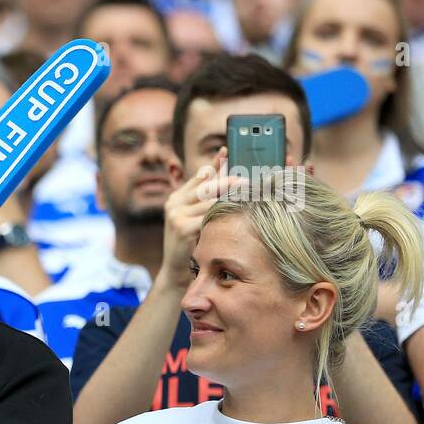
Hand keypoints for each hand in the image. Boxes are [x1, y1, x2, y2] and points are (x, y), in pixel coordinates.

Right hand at [158, 149, 246, 291]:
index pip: (199, 176)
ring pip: (210, 200)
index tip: (226, 150)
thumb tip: (228, 180)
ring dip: (231, 198)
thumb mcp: (196, 221)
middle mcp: (173, 203)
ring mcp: (175, 214)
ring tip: (250, 194)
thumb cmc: (191, 246)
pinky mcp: (181, 227)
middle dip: (229, 181)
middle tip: (249, 180)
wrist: (176, 273)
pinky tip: (238, 212)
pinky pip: (209, 215)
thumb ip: (206, 202)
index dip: (214, 163)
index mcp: (176, 198)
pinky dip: (224, 213)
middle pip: (207, 185)